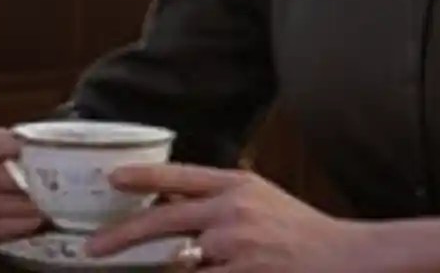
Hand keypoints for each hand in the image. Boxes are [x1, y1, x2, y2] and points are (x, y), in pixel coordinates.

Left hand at [87, 164, 368, 271]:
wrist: (346, 257)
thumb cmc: (303, 233)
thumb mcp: (261, 200)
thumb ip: (220, 201)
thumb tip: (172, 206)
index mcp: (238, 184)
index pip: (181, 175)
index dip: (143, 177)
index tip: (112, 180)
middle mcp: (234, 209)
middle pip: (164, 218)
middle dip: (122, 236)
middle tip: (92, 248)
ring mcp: (237, 244)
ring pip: (179, 261)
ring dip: (174, 269)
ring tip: (191, 265)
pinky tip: (207, 269)